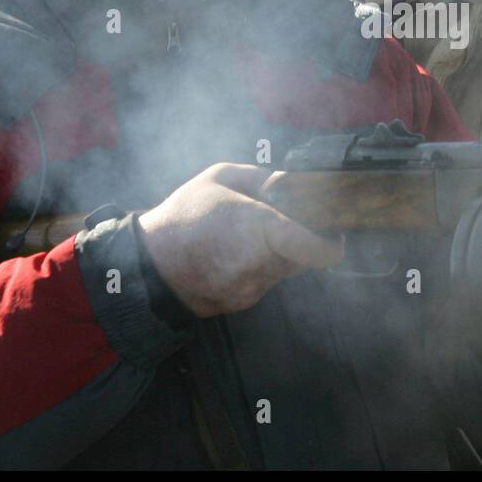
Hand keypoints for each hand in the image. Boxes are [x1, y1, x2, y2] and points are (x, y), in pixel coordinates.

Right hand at [137, 163, 343, 316]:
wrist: (146, 265)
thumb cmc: (184, 215)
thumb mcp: (220, 177)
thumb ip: (263, 178)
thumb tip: (292, 184)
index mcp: (259, 230)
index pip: (316, 249)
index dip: (331, 244)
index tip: (334, 233)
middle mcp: (260, 266)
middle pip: (303, 257)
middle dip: (302, 240)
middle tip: (287, 221)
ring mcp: (251, 289)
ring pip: (284, 270)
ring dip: (279, 253)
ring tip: (249, 234)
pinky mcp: (241, 303)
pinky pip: (264, 282)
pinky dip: (259, 267)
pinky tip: (234, 253)